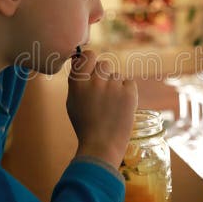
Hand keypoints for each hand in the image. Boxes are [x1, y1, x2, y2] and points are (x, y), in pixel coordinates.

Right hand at [67, 49, 137, 167]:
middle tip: (104, 94)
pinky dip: (127, 93)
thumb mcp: (72, 102)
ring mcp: (112, 87)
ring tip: (111, 106)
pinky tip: (121, 107)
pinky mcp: (129, 93)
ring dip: (116, 87)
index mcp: (78, 83)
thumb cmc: (85, 126)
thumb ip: (77, 81)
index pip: (87, 55)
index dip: (92, 60)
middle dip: (105, 75)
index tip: (93, 68)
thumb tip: (80, 60)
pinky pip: (129, 83)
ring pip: (117, 76)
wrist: (101, 146)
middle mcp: (94, 82)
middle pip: (104, 64)